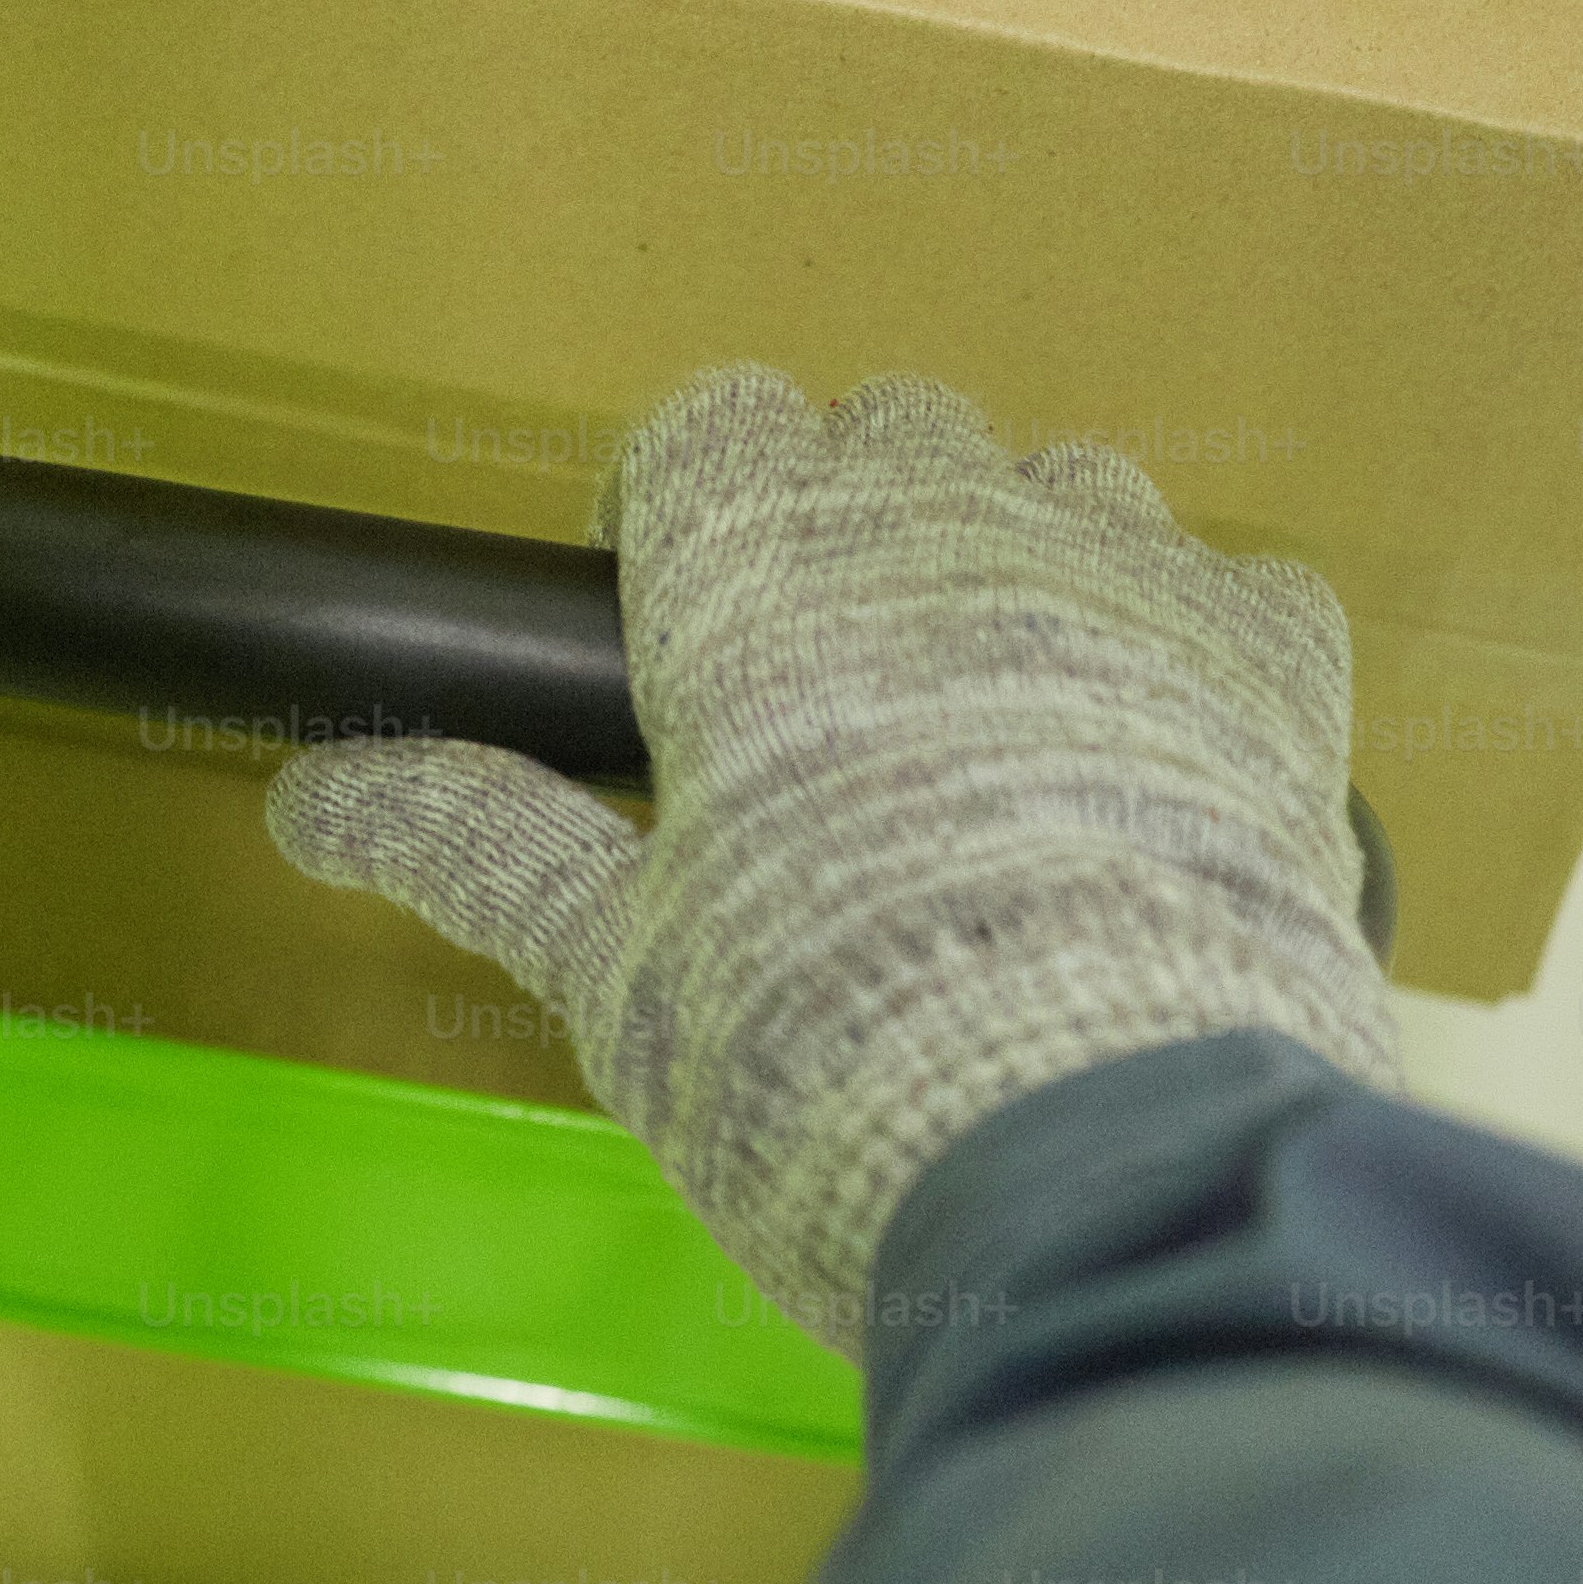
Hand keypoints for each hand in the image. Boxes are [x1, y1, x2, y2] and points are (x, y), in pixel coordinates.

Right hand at [267, 367, 1394, 1351]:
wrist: (1114, 1159)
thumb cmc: (816, 1058)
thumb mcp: (617, 977)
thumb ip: (479, 848)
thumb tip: (306, 795)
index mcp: (756, 577)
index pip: (709, 423)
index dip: (687, 510)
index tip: (679, 633)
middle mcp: (940, 522)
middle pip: (887, 427)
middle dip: (853, 523)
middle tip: (835, 706)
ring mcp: (1124, 573)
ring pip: (1064, 477)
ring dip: (1021, 558)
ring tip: (1003, 732)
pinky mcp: (1275, 660)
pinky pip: (1240, 582)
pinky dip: (1198, 644)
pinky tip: (1170, 762)